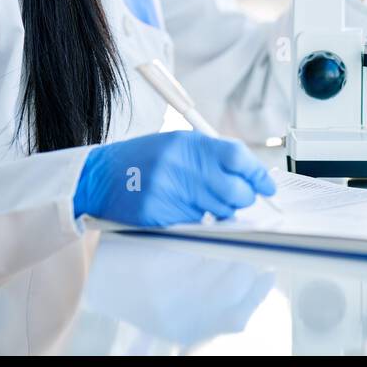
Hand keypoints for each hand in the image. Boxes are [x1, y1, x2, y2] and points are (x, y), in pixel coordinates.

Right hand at [73, 131, 275, 227]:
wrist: (99, 175)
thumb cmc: (144, 158)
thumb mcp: (178, 143)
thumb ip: (212, 154)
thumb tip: (249, 174)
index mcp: (187, 143)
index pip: (237, 158)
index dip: (257, 174)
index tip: (267, 185)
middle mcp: (179, 166)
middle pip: (233, 190)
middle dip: (244, 197)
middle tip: (240, 197)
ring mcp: (168, 191)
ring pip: (218, 211)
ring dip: (222, 210)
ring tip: (207, 200)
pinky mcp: (157, 214)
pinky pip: (195, 223)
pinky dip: (199, 219)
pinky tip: (186, 208)